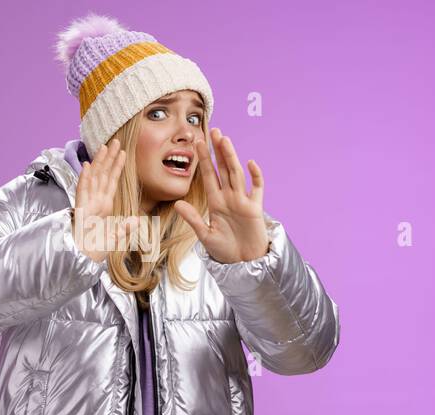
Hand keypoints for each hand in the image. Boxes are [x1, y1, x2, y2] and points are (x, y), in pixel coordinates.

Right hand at [74, 138, 128, 262]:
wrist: (81, 260)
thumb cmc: (94, 249)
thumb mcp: (114, 239)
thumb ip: (125, 229)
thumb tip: (136, 220)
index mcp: (104, 206)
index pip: (112, 182)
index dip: (117, 167)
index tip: (124, 153)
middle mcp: (95, 202)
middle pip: (103, 175)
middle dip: (109, 158)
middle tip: (116, 142)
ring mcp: (87, 204)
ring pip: (93, 179)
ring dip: (98, 163)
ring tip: (104, 147)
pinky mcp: (80, 210)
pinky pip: (82, 192)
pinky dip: (84, 179)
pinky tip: (88, 166)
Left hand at [174, 128, 268, 263]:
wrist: (243, 265)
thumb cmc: (225, 251)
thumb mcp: (205, 235)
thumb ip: (193, 219)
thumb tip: (177, 203)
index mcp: (215, 202)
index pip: (208, 176)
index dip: (203, 160)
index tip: (197, 143)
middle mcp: (229, 198)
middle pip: (223, 169)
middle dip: (218, 151)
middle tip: (213, 130)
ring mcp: (243, 201)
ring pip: (236, 174)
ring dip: (231, 157)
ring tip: (225, 140)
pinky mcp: (255, 209)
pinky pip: (257, 189)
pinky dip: (255, 176)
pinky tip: (250, 163)